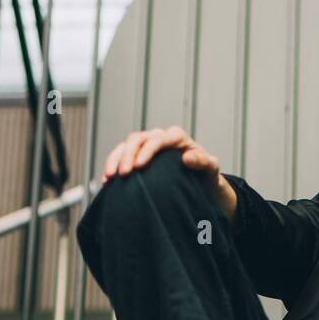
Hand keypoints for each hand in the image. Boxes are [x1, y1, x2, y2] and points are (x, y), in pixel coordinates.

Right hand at [101, 126, 221, 186]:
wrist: (200, 182)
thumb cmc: (206, 174)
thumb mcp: (211, 168)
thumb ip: (202, 161)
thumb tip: (187, 158)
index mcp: (176, 137)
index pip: (158, 139)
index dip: (147, 151)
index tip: (139, 166)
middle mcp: (159, 137)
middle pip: (138, 139)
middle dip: (128, 155)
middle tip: (123, 174)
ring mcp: (146, 146)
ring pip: (125, 145)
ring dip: (115, 159)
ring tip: (110, 177)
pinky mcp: (137, 156)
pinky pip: (120, 156)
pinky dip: (112, 166)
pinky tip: (107, 181)